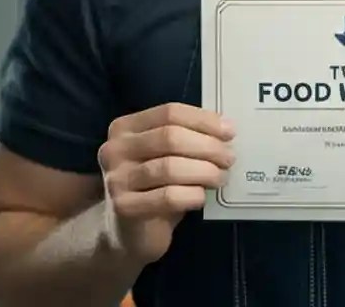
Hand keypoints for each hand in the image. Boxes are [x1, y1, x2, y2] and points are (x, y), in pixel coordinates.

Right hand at [97, 103, 235, 265]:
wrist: (130, 231)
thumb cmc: (154, 186)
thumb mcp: (166, 154)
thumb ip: (187, 136)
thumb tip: (225, 128)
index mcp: (125, 127)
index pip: (170, 112)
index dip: (204, 120)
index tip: (229, 132)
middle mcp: (114, 149)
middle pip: (170, 137)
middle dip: (207, 147)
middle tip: (229, 159)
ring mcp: (116, 179)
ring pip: (169, 167)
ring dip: (204, 171)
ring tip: (220, 178)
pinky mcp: (124, 207)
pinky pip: (167, 196)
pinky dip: (192, 195)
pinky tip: (202, 197)